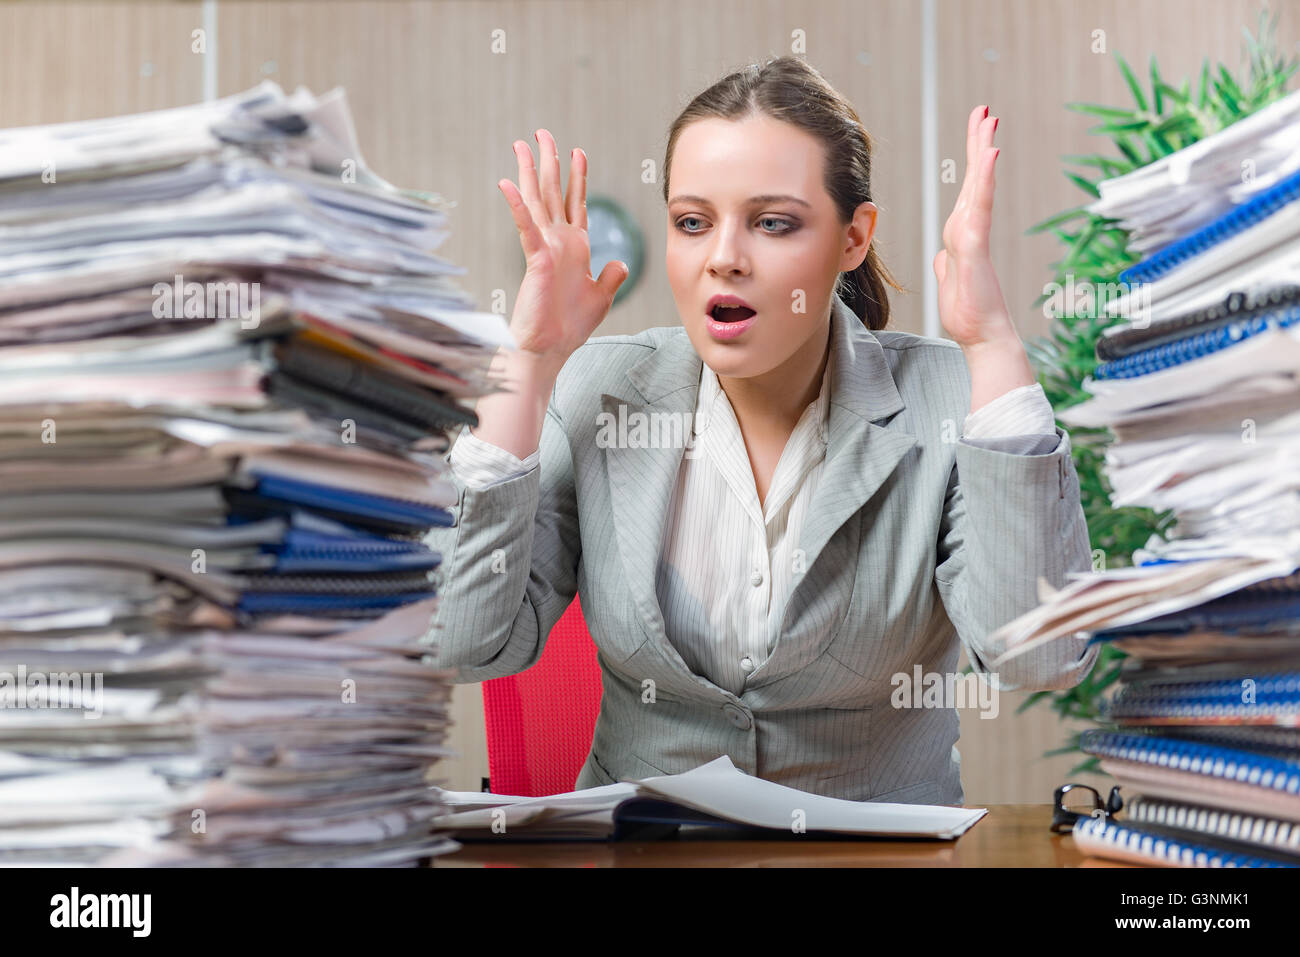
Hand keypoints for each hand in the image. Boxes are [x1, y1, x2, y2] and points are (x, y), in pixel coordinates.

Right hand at [498, 130, 627, 373]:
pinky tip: (508, 184)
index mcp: (574, 248)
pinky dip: (518, 206)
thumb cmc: (569, 327)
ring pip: (537, 201)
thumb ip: (611, 277)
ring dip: (530, 172)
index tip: (578, 151)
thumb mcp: (601, 297)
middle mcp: (558, 242)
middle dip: (550, 161)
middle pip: (553, 193)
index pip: (576, 203)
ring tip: (522, 145)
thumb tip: (620, 264)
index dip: (578, 177)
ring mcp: (545, 248)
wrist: (550, 347)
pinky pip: (526, 227)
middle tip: (543, 134)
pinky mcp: (535, 259)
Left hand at [932, 105, 1017, 349]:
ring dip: (982, 151)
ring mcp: (974, 235)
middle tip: (985, 110)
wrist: (982, 337)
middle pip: (974, 178)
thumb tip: (943, 254)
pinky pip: (979, 207)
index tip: (976, 129)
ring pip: (978, 185)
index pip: (966, 188)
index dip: (971, 159)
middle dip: (978, 142)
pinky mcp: (974, 246)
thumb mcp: (949, 281)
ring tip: (988, 121)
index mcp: (961, 233)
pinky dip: (984, 181)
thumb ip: (947, 263)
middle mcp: (969, 228)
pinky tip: (989, 157)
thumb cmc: (968, 313)